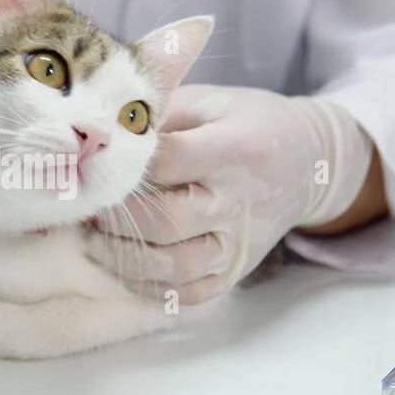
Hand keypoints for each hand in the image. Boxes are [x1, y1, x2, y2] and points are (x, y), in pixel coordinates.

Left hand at [85, 84, 372, 304]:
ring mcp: (239, 243)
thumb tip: (99, 132)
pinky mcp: (236, 271)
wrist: (307, 163)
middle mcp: (240, 202)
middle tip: (86, 208)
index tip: (94, 164)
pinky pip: (189, 293)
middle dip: (116, 218)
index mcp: (235, 150)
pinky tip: (123, 265)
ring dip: (123, 257)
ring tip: (93, 239)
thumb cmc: (245, 123)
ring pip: (175, 265)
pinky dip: (149, 286)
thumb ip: (160, 113)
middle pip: (168, 221)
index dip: (125, 165)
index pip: (170, 161)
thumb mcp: (209, 101)